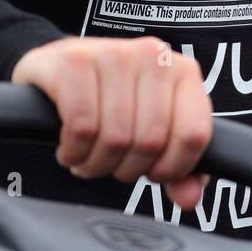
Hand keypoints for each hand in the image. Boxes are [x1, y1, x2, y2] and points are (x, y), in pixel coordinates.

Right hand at [11, 35, 211, 209]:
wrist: (58, 66)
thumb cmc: (109, 99)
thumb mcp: (150, 128)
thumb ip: (177, 166)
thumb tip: (188, 197)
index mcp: (183, 71)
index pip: (193, 134)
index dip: (171, 168)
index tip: (151, 171)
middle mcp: (152, 56)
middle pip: (150, 142)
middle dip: (126, 169)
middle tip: (110, 165)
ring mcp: (113, 54)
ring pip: (115, 138)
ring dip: (95, 164)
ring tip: (87, 157)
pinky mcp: (74, 62)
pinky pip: (81, 127)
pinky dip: (74, 151)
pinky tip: (70, 148)